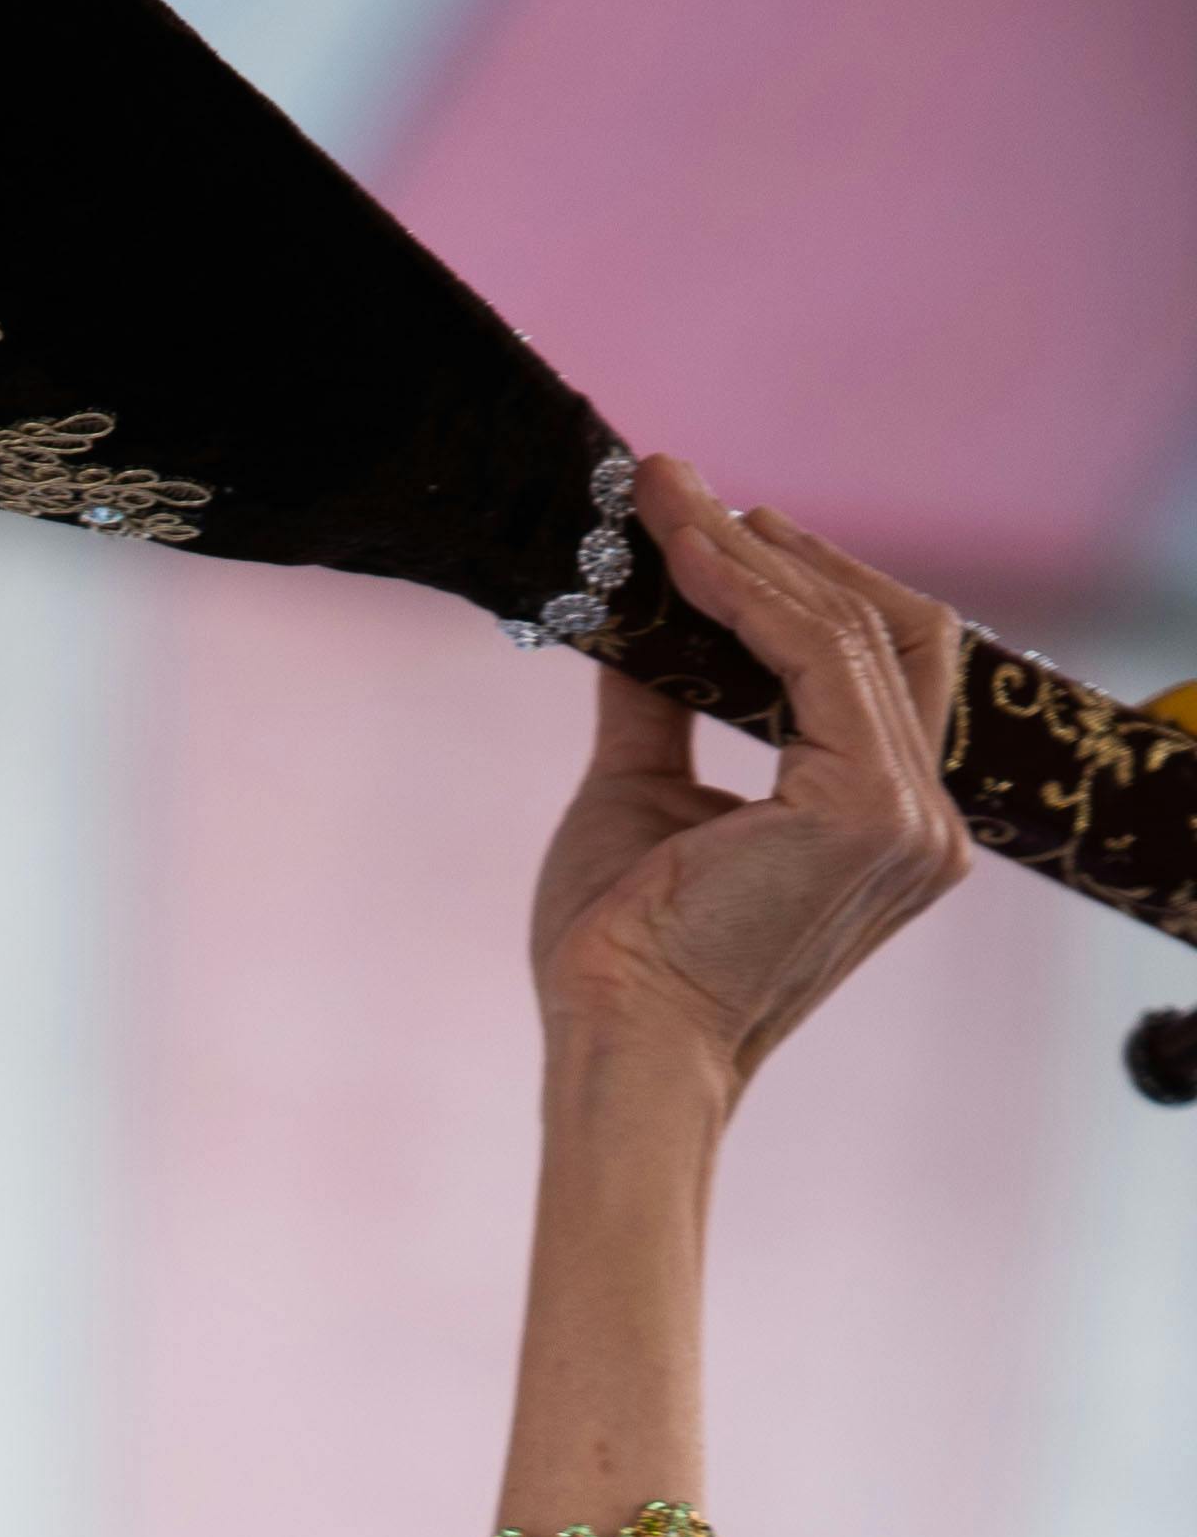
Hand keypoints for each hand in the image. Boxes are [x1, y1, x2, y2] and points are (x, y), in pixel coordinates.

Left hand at [526, 456, 969, 1106]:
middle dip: (777, 549)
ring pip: (849, 628)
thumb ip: (660, 700)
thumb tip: (640, 601)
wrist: (614, 1047)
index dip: (796, 582)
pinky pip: (813, 654)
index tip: (701, 520)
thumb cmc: (619, 959)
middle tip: (674, 489)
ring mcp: (908, 816)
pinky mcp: (869, 808)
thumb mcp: (640, 796)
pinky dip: (744, 591)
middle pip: (886, 628)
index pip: (872, 664)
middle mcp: (923, 820)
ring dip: (750, 553)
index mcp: (886, 824)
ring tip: (663, 501)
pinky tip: (677, 552)